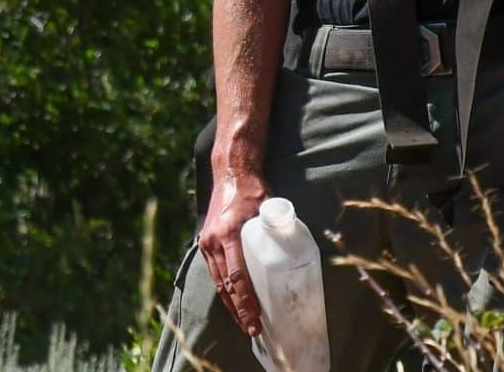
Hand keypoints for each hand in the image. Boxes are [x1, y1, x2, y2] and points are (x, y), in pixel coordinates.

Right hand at [198, 167, 267, 335]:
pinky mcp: (206, 244)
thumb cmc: (251, 189)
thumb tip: (296, 248)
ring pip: (219, 283)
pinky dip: (225, 291)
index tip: (256, 319)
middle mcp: (213, 241)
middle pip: (225, 286)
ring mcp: (207, 243)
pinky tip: (235, 304)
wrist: (229, 172)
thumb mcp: (267, 205)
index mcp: (228, 234)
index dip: (246, 301)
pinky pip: (216, 273)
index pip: (237, 276)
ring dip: (231, 305)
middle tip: (254, 331)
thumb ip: (279, 224)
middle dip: (239, 311)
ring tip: (245, 324)